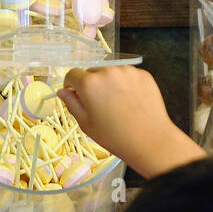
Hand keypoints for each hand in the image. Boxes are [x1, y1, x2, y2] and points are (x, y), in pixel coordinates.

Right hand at [59, 66, 204, 178]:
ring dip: (110, 84)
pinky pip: (128, 76)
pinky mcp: (143, 75)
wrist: (149, 140)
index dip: (71, 84)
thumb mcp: (86, 124)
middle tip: (99, 105)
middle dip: (92, 84)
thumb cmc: (114, 136)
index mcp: (89, 83)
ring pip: (111, 73)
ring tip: (117, 105)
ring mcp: (127, 71)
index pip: (72, 74)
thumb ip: (72, 104)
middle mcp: (108, 71)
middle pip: (93, 72)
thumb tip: (63, 92)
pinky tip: (130, 102)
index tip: (74, 93)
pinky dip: (126, 85)